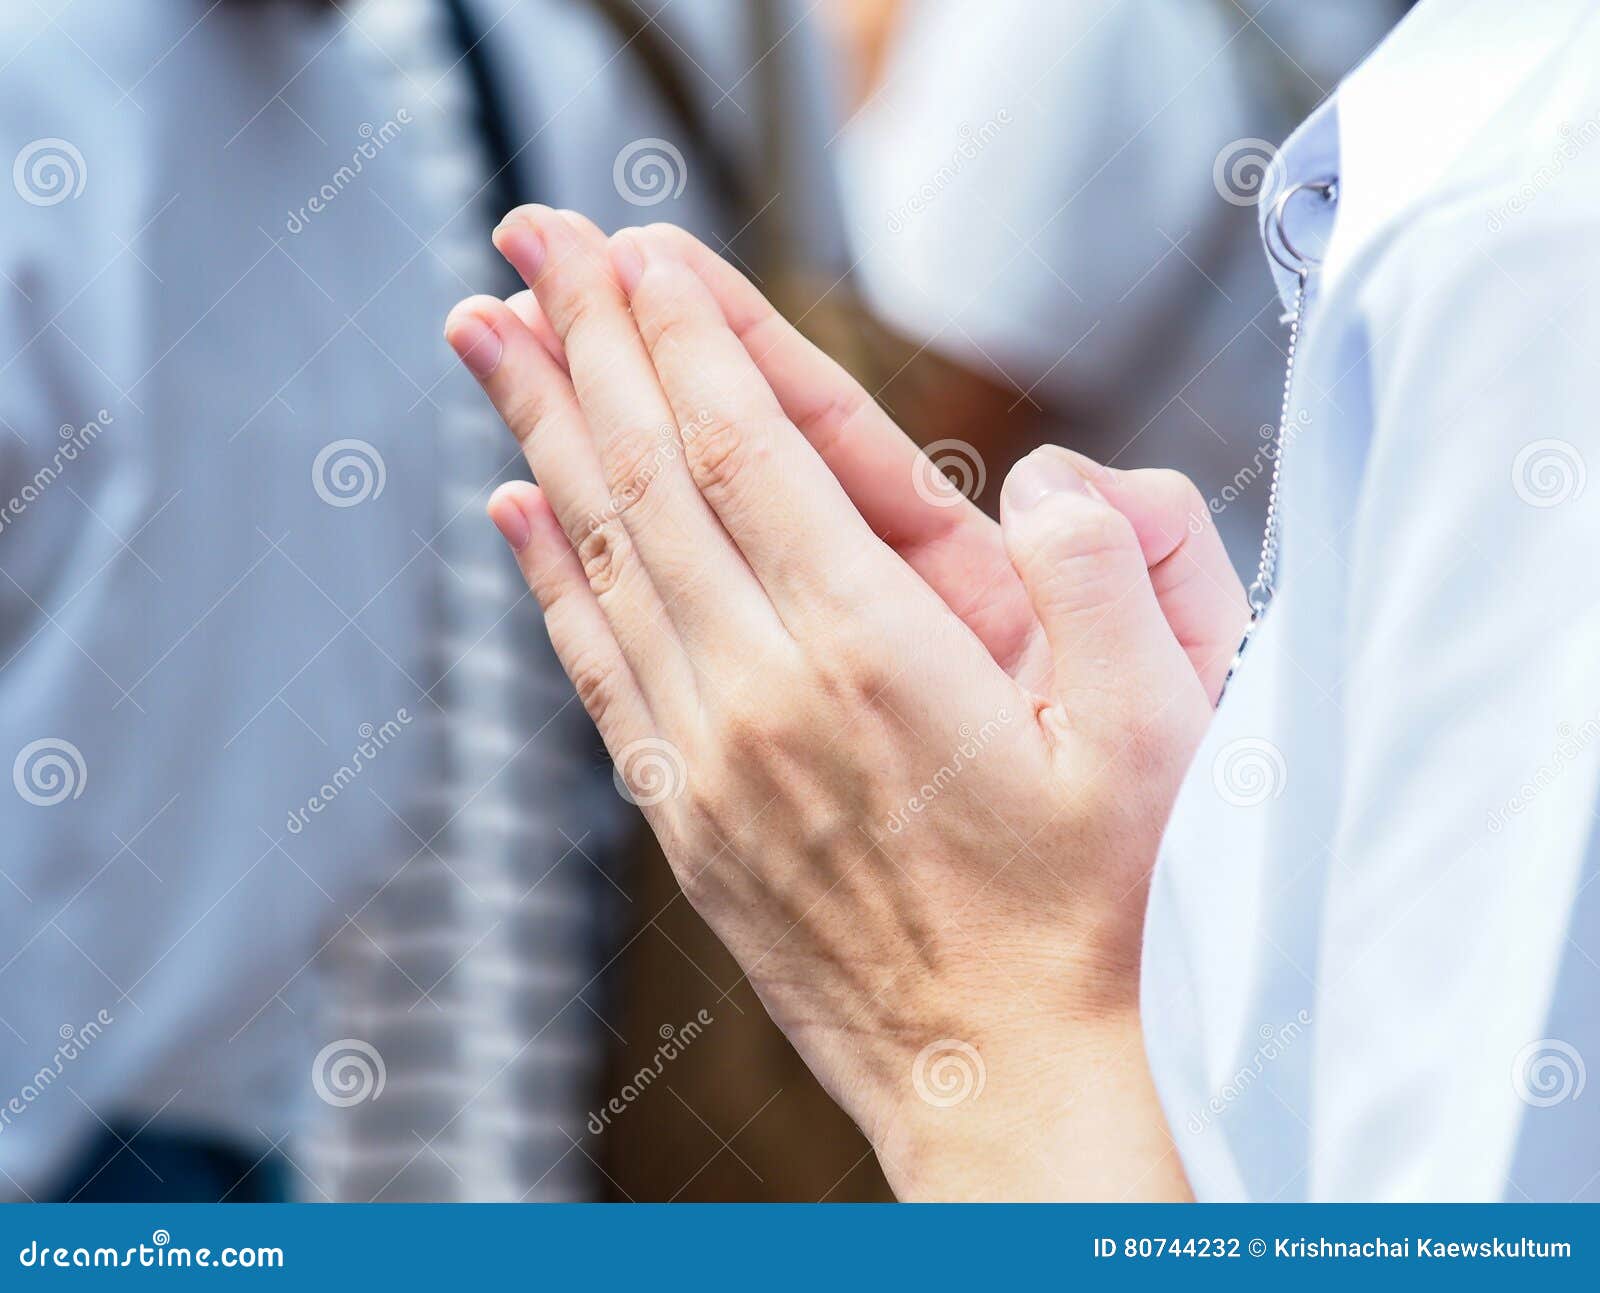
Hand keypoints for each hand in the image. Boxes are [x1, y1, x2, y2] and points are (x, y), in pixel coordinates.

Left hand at [444, 209, 1241, 1198]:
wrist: (1017, 1090)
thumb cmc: (1103, 922)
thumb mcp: (1157, 742)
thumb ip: (1110, 581)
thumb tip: (1048, 472)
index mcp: (875, 657)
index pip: (749, 452)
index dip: (686, 338)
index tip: (636, 250)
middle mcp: (764, 696)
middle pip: (648, 480)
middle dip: (590, 343)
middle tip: (532, 237)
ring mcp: (710, 763)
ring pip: (602, 561)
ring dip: (543, 433)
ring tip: (491, 334)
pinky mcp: (689, 822)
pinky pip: (595, 671)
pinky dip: (545, 580)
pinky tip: (511, 514)